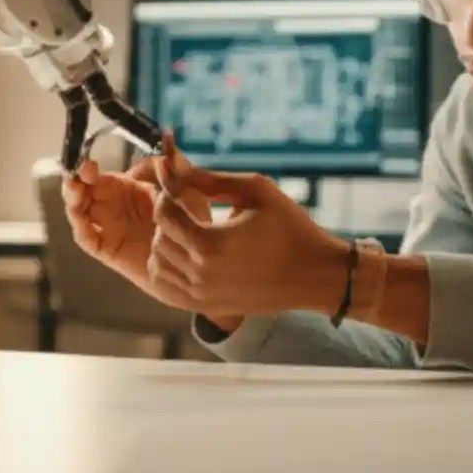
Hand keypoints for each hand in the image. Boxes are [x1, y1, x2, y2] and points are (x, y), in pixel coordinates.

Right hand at [62, 154, 212, 311]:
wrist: (198, 261)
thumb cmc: (194, 223)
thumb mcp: (187, 189)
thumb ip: (174, 165)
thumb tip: (167, 135)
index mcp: (125, 188)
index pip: (98, 173)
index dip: (87, 166)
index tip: (88, 161)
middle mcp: (112, 205)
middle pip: (82, 188)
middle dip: (75, 178)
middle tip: (80, 172)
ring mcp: (108, 226)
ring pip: (79, 210)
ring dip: (73, 198)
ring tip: (76, 188)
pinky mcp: (108, 248)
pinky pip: (87, 238)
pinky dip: (80, 227)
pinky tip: (81, 217)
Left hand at [149, 140, 347, 317]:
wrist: (315, 274)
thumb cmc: (290, 226)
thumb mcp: (255, 190)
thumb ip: (210, 178)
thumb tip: (173, 165)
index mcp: (210, 243)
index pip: (163, 212)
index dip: (169, 192)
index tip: (182, 183)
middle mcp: (200, 274)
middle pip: (158, 237)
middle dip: (168, 216)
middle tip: (188, 203)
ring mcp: (200, 295)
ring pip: (157, 263)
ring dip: (166, 242)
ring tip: (190, 229)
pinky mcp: (204, 307)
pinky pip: (165, 287)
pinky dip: (166, 268)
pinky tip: (184, 253)